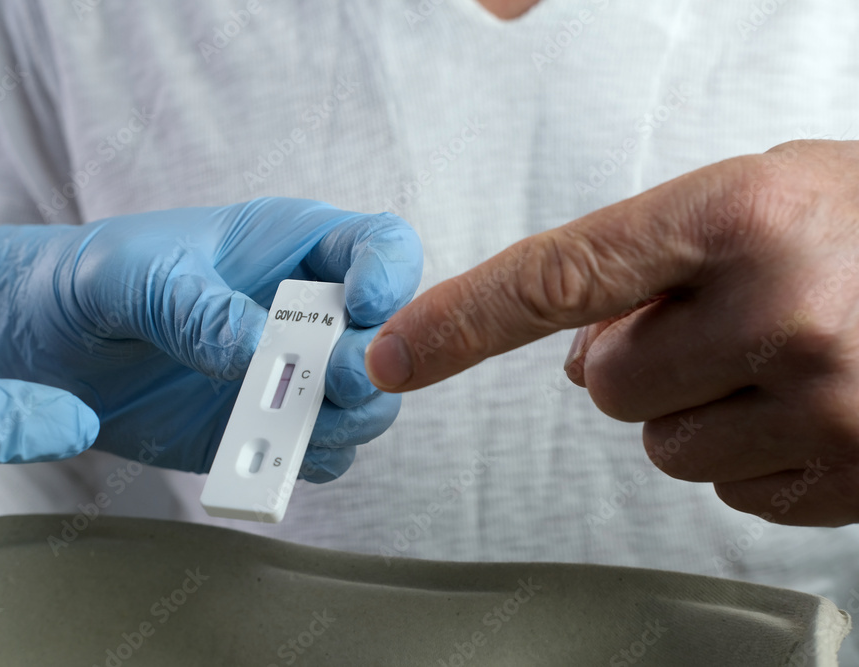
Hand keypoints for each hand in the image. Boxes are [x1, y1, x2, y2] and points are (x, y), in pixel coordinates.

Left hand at [0, 198, 422, 480]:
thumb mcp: (132, 273)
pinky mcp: (264, 428)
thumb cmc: (87, 279)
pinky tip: (256, 455)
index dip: (391, 277)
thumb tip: (262, 352)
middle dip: (371, 368)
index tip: (362, 310)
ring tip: (282, 426)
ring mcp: (289, 374)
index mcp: (290, 245)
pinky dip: (299, 462)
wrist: (41, 347)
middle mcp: (304, 311)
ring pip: (364, 406)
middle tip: (326, 384)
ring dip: (342, 423)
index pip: (380, 248)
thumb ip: (197, 305)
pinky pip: (316, 454)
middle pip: (387, 340)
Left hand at [366, 140, 858, 525]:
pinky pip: (729, 491)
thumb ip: (649, 264)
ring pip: (661, 445)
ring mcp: (823, 406)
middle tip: (722, 322)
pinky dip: (752, 454)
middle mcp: (779, 311)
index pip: (557, 275)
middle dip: (640, 360)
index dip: (460, 321)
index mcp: (740, 216)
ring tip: (780, 359)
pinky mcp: (852, 479)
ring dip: (697, 409)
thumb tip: (567, 346)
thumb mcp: (764, 198)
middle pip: (603, 384)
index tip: (391, 355)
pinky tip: (814, 406)